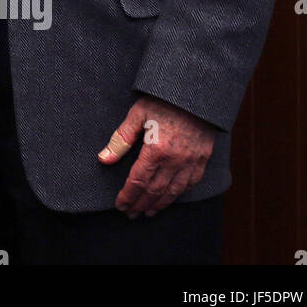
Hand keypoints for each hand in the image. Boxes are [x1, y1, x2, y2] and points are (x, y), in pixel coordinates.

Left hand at [98, 94, 216, 217]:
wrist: (195, 93)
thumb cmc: (162, 101)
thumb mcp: (137, 115)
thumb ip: (121, 140)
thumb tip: (104, 159)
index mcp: (156, 150)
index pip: (138, 181)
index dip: (128, 195)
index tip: (120, 205)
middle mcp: (175, 160)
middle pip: (155, 190)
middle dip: (141, 204)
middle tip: (131, 214)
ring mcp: (191, 161)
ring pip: (174, 191)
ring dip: (160, 204)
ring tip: (149, 212)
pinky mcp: (203, 158)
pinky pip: (191, 183)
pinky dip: (179, 194)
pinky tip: (172, 197)